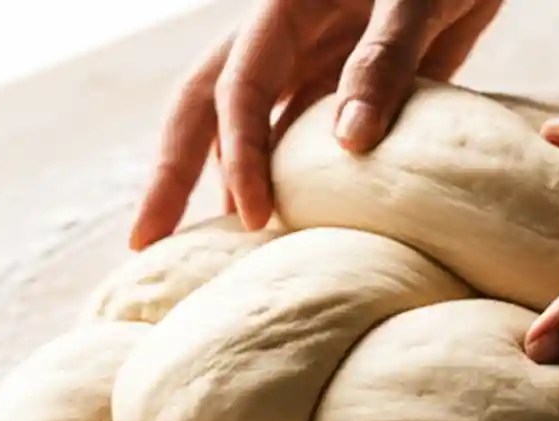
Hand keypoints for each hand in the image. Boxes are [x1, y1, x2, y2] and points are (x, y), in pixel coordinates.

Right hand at [129, 0, 502, 249]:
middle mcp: (281, 46)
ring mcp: (307, 72)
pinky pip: (297, 146)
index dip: (240, 154)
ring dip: (223, 186)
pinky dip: (285, 186)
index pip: (237, 88)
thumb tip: (350, 143)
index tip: (254, 217)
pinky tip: (281, 232)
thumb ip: (386, 60)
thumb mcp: (415, 0)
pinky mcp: (339, 96)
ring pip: (243, 133)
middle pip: (202, 111)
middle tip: (143, 243)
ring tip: (206, 256)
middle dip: (170, 175)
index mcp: (282, 12)